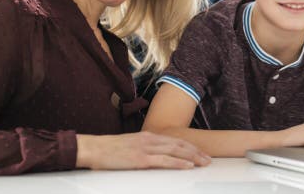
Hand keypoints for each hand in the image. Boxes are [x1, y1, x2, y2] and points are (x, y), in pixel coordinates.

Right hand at [76, 131, 211, 169]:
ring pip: (175, 151)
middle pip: (179, 144)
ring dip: (192, 157)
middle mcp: (150, 139)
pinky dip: (178, 163)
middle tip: (208, 159)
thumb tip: (157, 155)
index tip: (201, 152)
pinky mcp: (141, 159)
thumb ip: (145, 148)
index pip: (175, 140)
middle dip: (196, 152)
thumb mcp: (131, 146)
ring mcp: (146, 148)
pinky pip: (164, 160)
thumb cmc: (110, 150)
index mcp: (148, 136)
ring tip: (204, 162)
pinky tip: (188, 166)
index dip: (190, 146)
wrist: (95, 148)